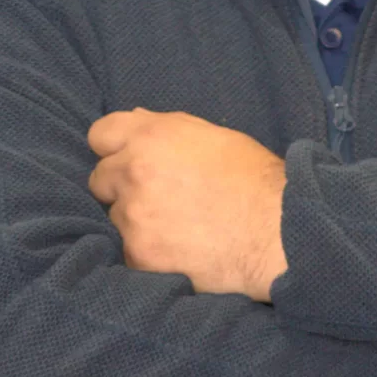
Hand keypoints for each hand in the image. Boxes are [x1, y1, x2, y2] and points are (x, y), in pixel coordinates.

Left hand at [87, 109, 289, 298]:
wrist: (277, 233)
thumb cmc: (255, 181)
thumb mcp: (214, 136)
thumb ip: (167, 129)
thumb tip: (135, 122)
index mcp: (151, 136)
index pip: (100, 135)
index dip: (114, 148)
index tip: (127, 159)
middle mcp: (133, 172)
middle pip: (100, 179)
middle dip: (122, 187)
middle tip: (159, 198)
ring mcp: (133, 216)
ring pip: (116, 217)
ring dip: (138, 221)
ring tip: (178, 226)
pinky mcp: (139, 254)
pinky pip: (130, 252)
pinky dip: (149, 253)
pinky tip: (180, 250)